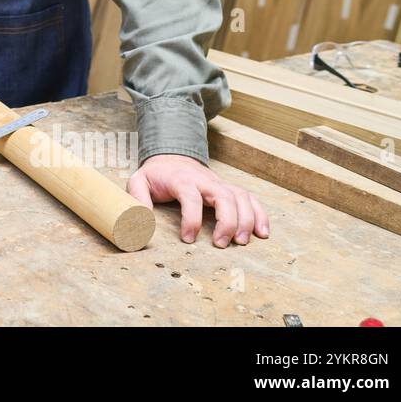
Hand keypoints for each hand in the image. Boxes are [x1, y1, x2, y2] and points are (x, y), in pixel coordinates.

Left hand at [128, 153, 269, 246]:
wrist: (172, 157)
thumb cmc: (157, 175)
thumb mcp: (138, 181)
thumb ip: (137, 198)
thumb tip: (141, 220)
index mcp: (182, 179)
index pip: (191, 197)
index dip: (191, 219)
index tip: (188, 239)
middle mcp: (205, 181)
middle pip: (224, 196)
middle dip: (227, 221)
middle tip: (221, 244)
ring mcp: (220, 184)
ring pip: (241, 197)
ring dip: (246, 220)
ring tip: (242, 242)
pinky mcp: (229, 189)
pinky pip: (250, 199)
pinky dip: (260, 214)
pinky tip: (263, 233)